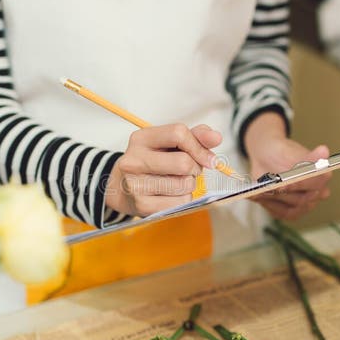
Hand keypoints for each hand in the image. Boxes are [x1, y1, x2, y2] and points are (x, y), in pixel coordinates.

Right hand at [105, 123, 221, 216]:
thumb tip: (217, 138)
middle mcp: (133, 160)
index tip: (209, 158)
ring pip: (184, 184)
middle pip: (183, 162)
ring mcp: (135, 184)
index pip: (178, 133)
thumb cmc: (153, 161)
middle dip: (195, 168)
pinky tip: (171, 195)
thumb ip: (195, 136)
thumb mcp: (169, 144)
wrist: (121, 188)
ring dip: (189, 185)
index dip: (199, 146)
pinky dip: (184, 199)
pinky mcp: (142, 205)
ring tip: (177, 182)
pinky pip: (180, 203)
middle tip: (189, 170)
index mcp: (140, 138)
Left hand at [244, 113, 330, 220]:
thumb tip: (324, 150)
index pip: (316, 183)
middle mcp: (317, 193)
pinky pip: (279, 213)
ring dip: (272, 199)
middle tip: (268, 187)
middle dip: (283, 194)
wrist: (269, 158)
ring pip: (289, 208)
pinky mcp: (290, 212)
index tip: (288, 181)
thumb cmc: (283, 153)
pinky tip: (254, 196)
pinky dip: (266, 204)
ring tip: (257, 191)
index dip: (301, 184)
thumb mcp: (292, 151)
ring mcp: (305, 205)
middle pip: (302, 199)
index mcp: (323, 175)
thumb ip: (308, 156)